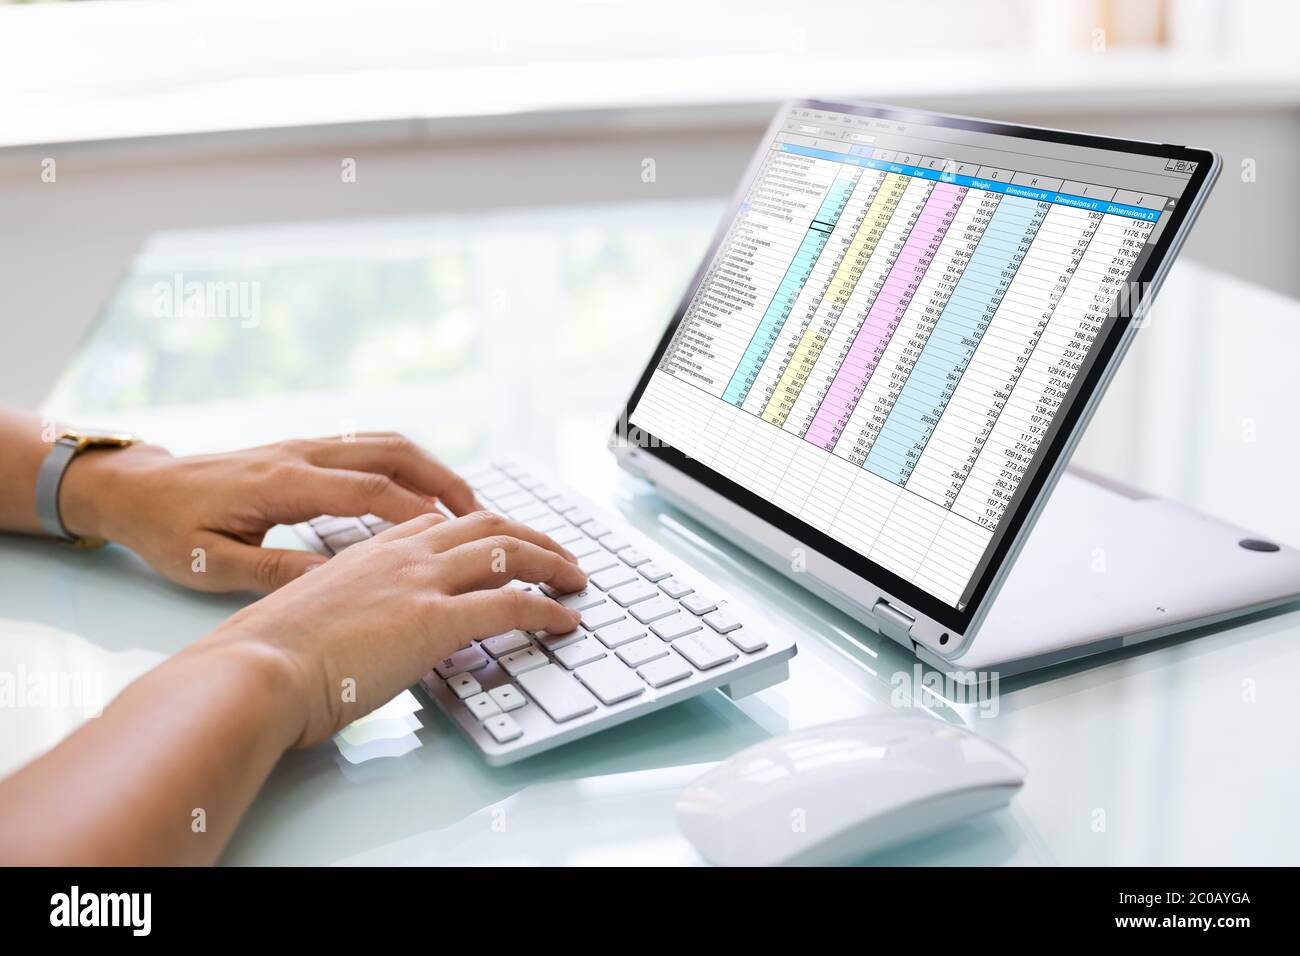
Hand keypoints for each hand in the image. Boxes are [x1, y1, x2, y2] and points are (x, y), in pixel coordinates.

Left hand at [58, 433, 480, 592]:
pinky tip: (426, 497)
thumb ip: (275, 571)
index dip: (420, 513)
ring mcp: (305, 447)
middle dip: (447, 483)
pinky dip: (410, 468)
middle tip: (488, 517)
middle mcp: (302, 455)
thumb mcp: (212, 565)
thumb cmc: (168, 531)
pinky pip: (372, 449)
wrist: (134, 488)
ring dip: (435, 471)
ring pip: (388, 445)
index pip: (369, 492)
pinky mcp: (304, 451)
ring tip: (471, 508)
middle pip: (394, 454)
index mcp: (282, 482)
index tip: (461, 539)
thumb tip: (339, 582)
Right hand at [199, 510, 586, 746]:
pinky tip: (566, 621)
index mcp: (368, 550)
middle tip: (556, 554)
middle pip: (484, 525)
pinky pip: (513, 604)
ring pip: (508, 551)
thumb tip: (355, 633)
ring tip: (576, 579)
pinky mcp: (434, 619)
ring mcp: (420, 582)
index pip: (437, 523)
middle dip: (529, 535)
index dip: (476, 529)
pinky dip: (548, 609)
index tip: (497, 541)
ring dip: (551, 562)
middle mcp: (400, 555)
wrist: (252, 670)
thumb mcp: (306, 615)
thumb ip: (342, 609)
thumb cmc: (265, 657)